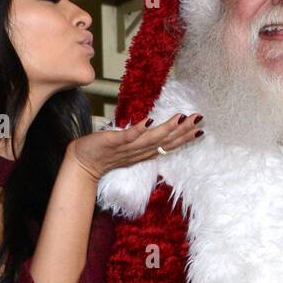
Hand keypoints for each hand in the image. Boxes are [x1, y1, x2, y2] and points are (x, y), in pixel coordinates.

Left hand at [67, 114, 202, 181]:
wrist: (83, 164)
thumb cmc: (104, 153)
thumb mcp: (128, 147)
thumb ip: (141, 139)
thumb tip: (154, 129)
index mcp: (144, 152)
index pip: (168, 145)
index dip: (185, 137)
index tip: (200, 128)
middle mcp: (139, 151)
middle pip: (164, 141)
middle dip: (183, 131)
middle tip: (198, 119)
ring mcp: (127, 148)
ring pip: (151, 139)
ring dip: (166, 129)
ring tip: (180, 118)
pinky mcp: (113, 142)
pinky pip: (127, 136)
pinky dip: (138, 130)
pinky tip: (148, 121)